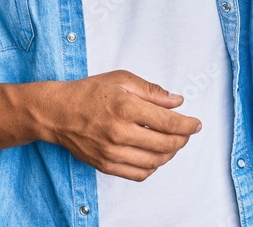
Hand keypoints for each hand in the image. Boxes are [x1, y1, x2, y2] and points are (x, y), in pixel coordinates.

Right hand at [38, 69, 201, 181]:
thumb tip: (176, 101)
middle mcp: (119, 132)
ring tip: (171, 144)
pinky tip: (153, 157)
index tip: (196, 124)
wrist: (57, 112)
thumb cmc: (87, 92)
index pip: (168, 122)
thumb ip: (151, 91)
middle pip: (165, 144)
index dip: (188, 125)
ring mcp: (112, 151)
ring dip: (169, 154)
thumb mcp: (120, 79)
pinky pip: (137, 174)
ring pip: (154, 162)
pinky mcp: (105, 164)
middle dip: (182, 139)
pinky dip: (152, 168)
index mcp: (125, 107)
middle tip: (186, 133)